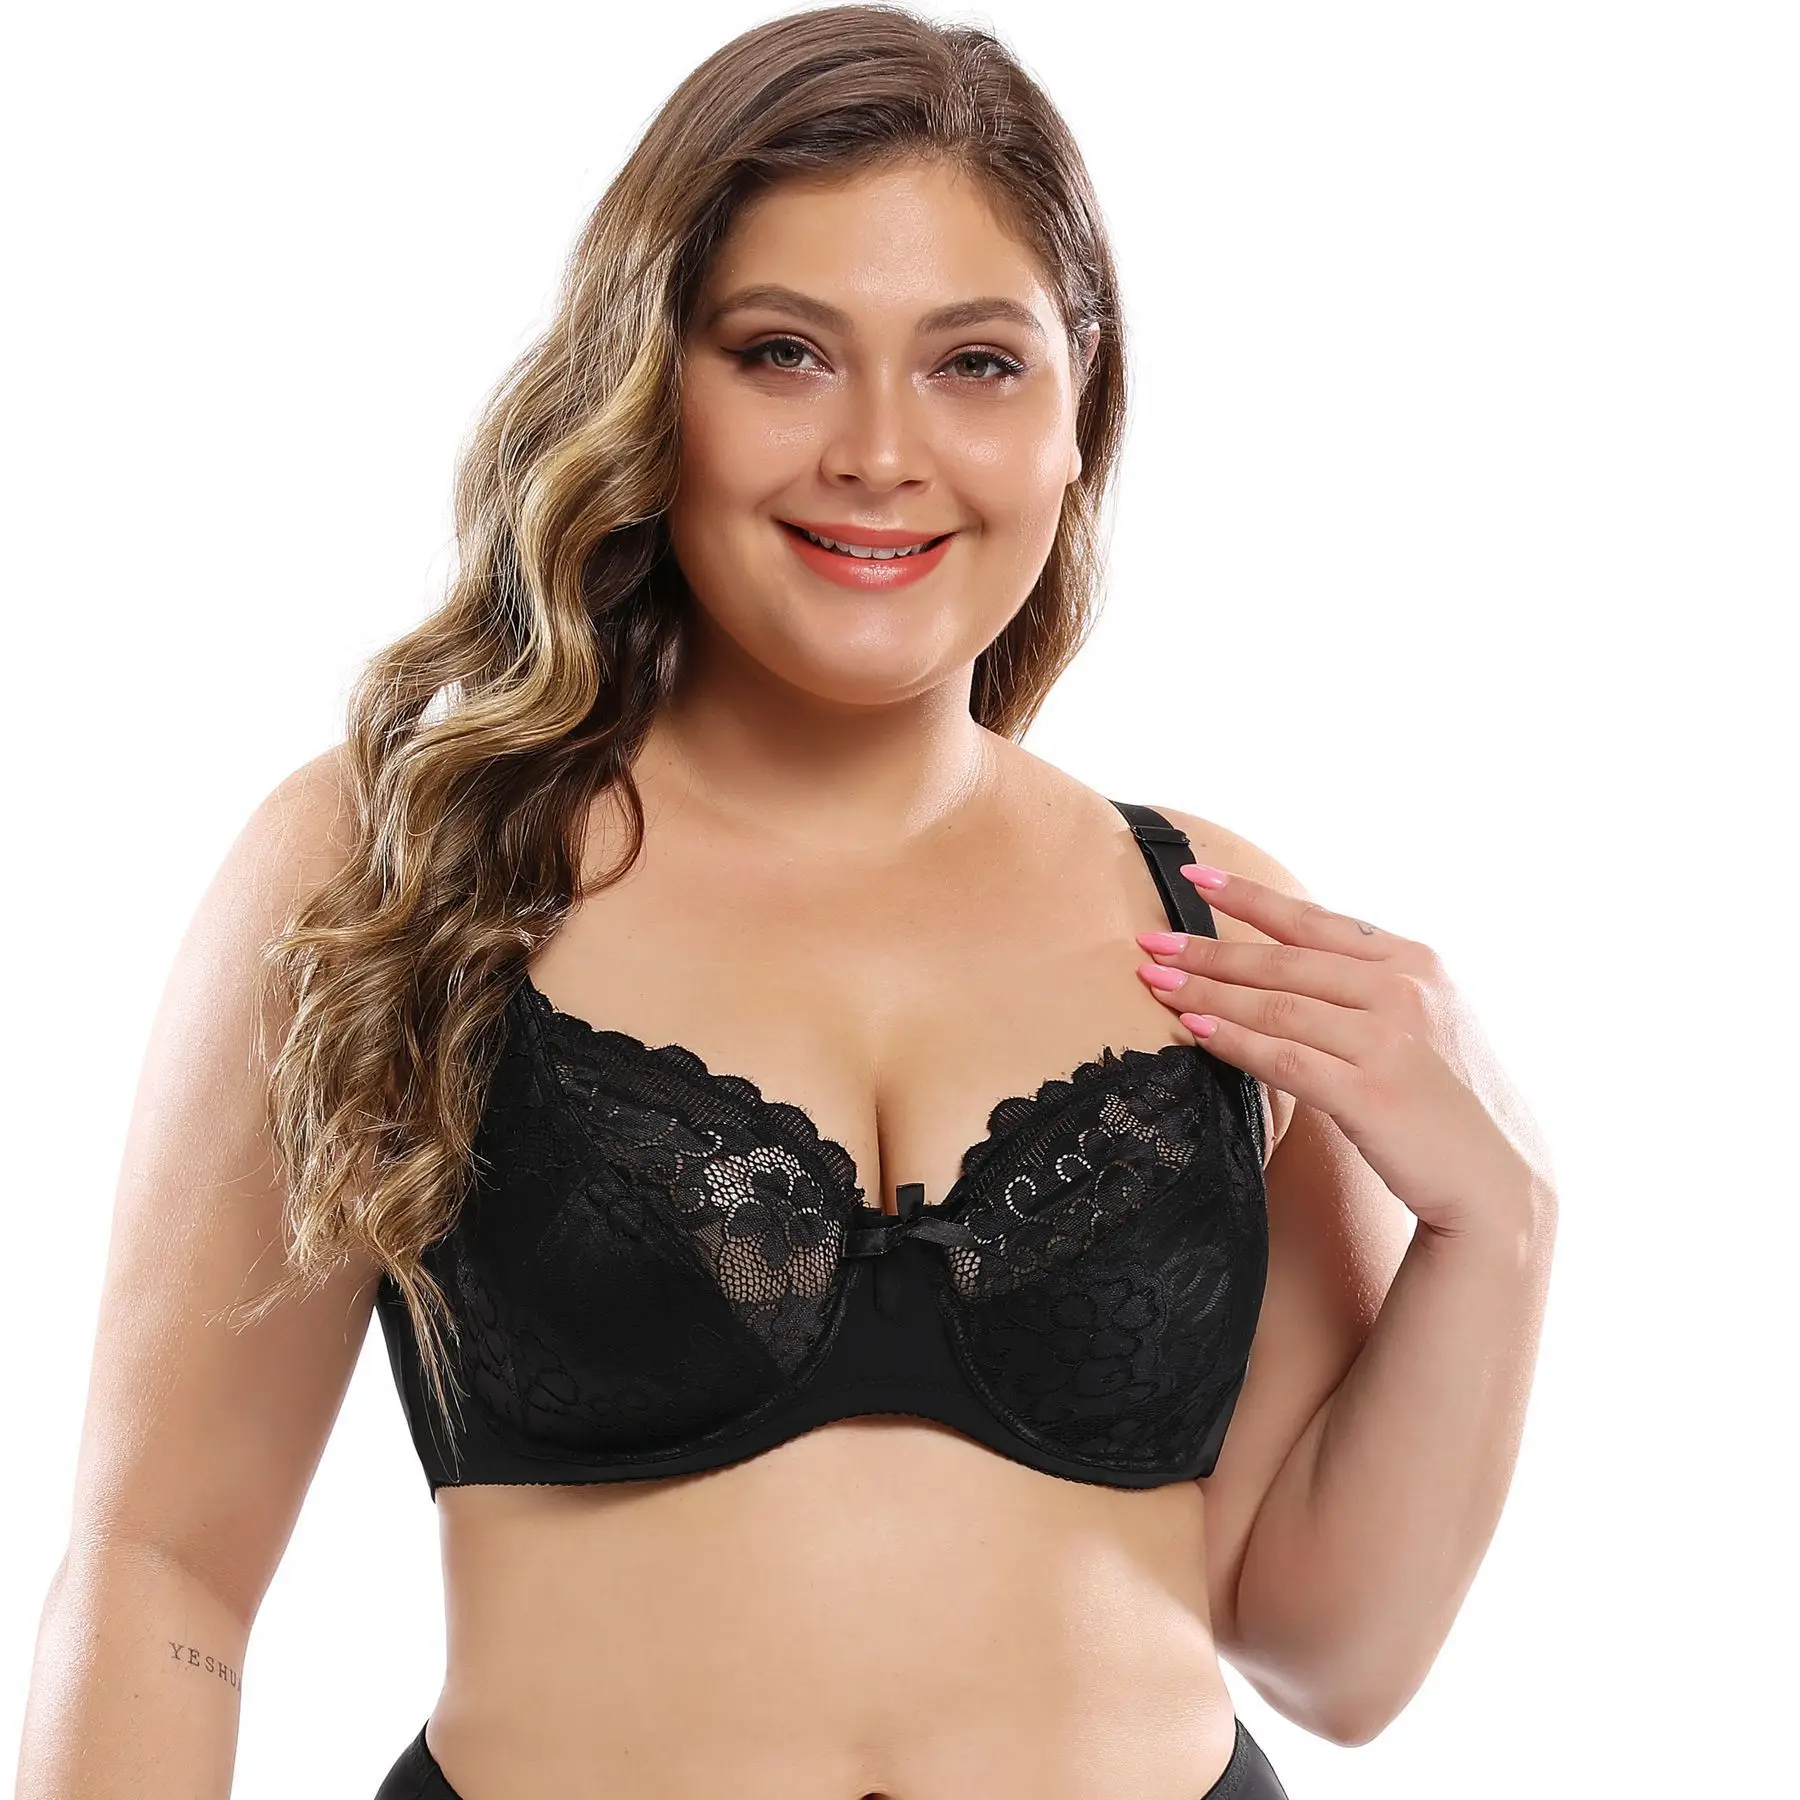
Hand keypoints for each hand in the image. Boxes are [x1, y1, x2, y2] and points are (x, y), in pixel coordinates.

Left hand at [1134, 865, 1555, 1239]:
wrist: (1497, 1178)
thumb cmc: (1446, 1098)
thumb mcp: (1422, 1017)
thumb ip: (1366, 982)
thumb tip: (1284, 955)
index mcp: (1415, 961)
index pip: (1315, 920)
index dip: (1250, 897)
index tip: (1196, 880)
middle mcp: (1405, 990)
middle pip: (1283, 962)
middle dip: (1208, 951)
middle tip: (1152, 946)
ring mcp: (1390, 1040)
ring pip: (1276, 1006)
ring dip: (1208, 994)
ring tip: (1157, 986)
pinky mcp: (1373, 1093)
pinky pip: (1285, 1059)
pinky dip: (1234, 1042)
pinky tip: (1197, 1032)